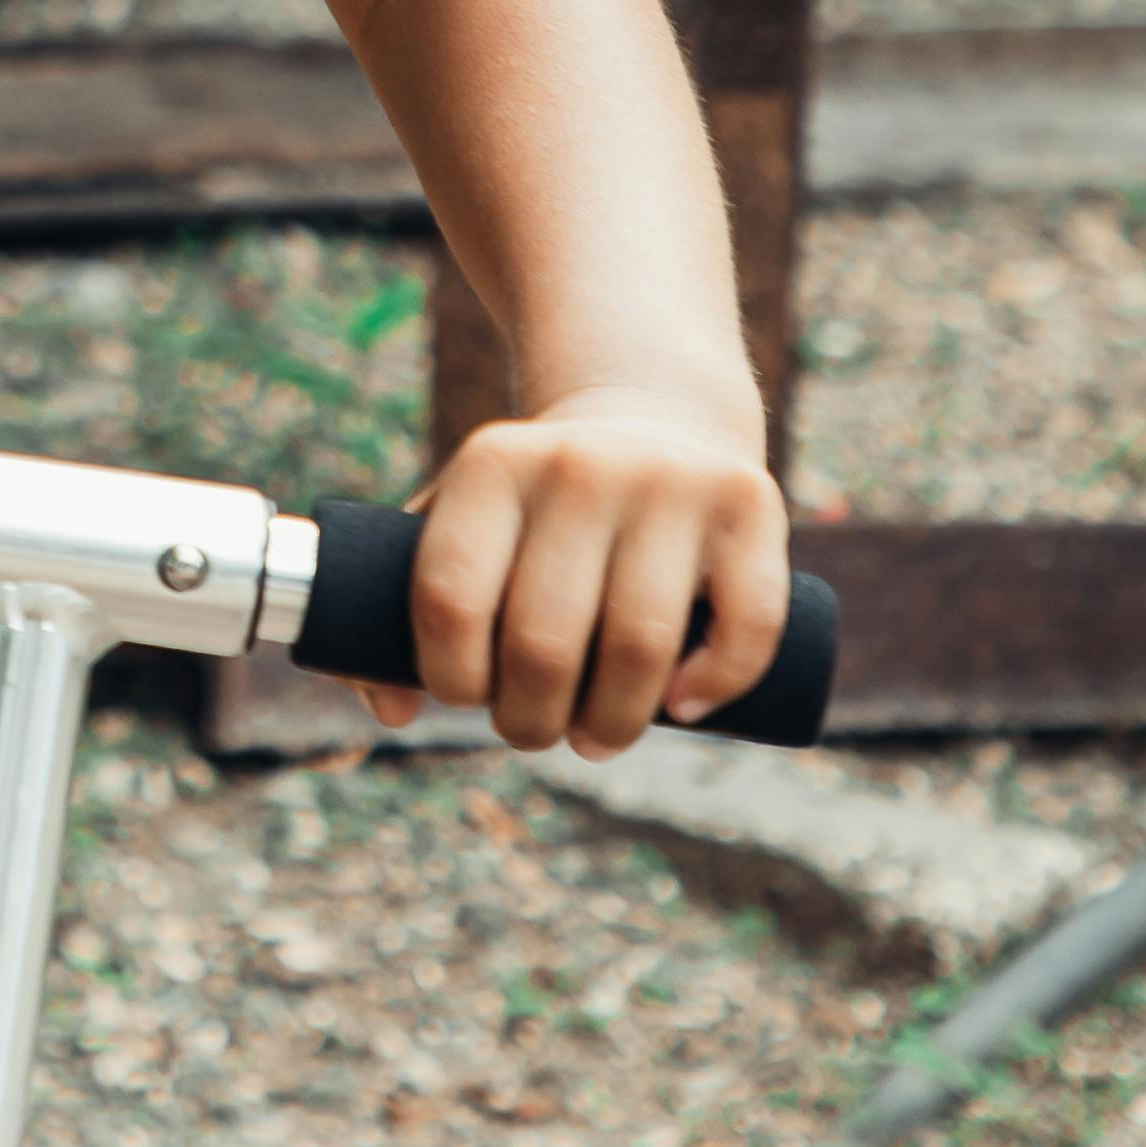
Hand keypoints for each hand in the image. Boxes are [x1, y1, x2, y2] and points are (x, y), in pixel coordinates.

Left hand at [395, 385, 788, 753]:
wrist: (652, 410)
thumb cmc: (536, 509)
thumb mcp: (460, 524)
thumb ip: (397, 614)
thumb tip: (394, 708)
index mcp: (492, 463)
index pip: (450, 598)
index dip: (452, 678)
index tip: (468, 697)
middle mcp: (581, 464)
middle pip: (544, 642)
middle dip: (530, 720)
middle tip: (535, 728)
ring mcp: (672, 479)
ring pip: (639, 647)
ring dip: (610, 726)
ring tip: (596, 736)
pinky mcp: (750, 500)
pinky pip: (744, 624)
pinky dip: (715, 686)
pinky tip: (683, 707)